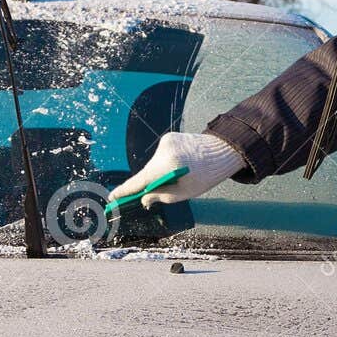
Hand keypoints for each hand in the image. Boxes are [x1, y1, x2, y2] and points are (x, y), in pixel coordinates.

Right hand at [107, 132, 245, 209]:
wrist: (223, 150)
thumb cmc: (206, 175)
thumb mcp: (184, 192)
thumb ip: (161, 197)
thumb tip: (144, 199)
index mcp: (168, 165)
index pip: (140, 180)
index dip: (125, 190)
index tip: (113, 197)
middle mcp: (164, 150)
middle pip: (146, 172)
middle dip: (144, 184)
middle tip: (138, 196)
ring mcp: (166, 141)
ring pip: (153, 163)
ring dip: (156, 173)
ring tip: (169, 181)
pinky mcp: (169, 137)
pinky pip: (160, 155)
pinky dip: (163, 163)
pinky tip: (174, 168)